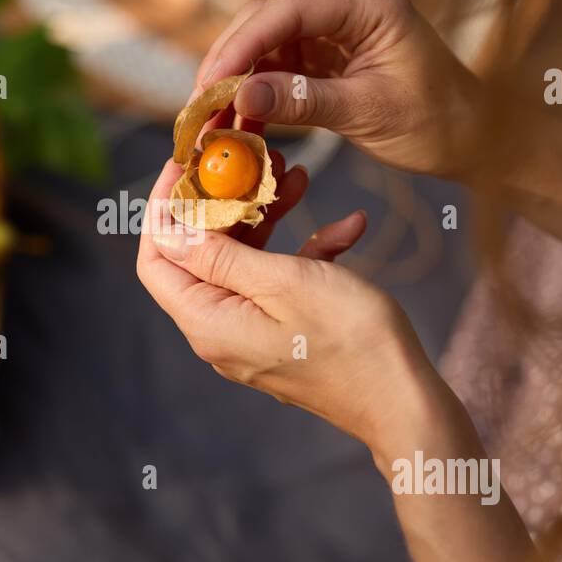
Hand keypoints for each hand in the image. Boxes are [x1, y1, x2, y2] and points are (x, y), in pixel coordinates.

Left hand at [136, 158, 442, 460]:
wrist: (405, 402)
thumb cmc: (351, 342)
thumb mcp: (283, 282)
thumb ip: (220, 255)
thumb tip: (170, 231)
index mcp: (208, 321)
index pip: (156, 257)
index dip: (163, 207)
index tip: (184, 163)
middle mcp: (220, 331)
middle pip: (199, 253)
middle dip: (221, 200)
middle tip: (248, 159)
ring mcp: (251, 334)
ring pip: (242, 261)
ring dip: (267, 215)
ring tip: (297, 175)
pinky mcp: (283, 334)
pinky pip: (279, 283)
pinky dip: (305, 250)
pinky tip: (347, 226)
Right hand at [191, 0, 483, 180]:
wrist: (476, 140)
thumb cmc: (438, 123)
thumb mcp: (370, 113)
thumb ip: (305, 100)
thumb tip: (241, 95)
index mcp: (369, 3)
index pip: (287, 11)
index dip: (241, 44)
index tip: (209, 81)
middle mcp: (349, 7)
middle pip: (268, 21)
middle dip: (229, 61)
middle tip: (199, 104)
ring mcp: (336, 31)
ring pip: (267, 45)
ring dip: (237, 80)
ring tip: (212, 118)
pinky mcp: (329, 58)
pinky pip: (280, 68)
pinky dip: (257, 93)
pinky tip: (239, 120)